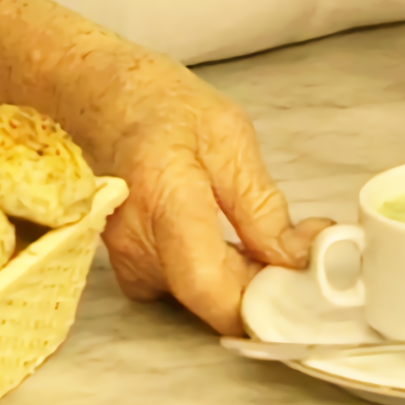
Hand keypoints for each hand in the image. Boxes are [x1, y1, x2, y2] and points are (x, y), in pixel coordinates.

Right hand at [0, 0, 330, 334]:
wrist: (96, 98)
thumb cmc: (162, 107)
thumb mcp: (230, 138)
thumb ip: (260, 206)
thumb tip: (294, 258)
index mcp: (164, 202)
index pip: (209, 287)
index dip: (261, 306)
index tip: (304, 288)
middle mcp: (136, 245)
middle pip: (215, 298)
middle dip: (270, 282)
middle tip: (307, 242)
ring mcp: (127, 263)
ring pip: (206, 296)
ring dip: (249, 276)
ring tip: (273, 234)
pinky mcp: (131, 270)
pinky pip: (189, 286)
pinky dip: (223, 271)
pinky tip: (238, 241)